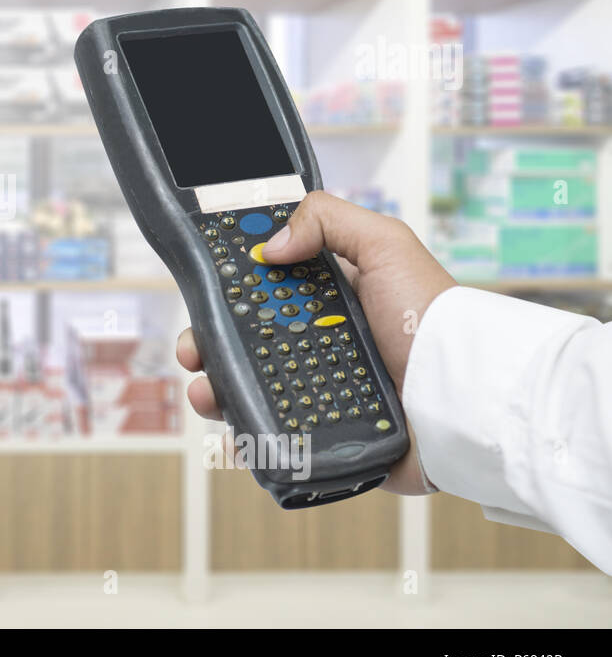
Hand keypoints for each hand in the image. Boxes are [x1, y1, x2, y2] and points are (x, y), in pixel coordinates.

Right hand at [176, 191, 456, 494]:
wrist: (462, 400)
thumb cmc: (432, 320)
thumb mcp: (386, 245)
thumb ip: (329, 221)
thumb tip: (273, 243)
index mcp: (329, 300)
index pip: (265, 289)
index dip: (228, 290)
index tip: (204, 292)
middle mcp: (321, 344)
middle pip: (245, 341)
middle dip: (208, 343)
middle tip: (193, 349)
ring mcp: (320, 390)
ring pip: (249, 388)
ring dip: (215, 388)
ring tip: (206, 393)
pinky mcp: (325, 435)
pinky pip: (273, 435)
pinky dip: (245, 435)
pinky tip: (233, 431)